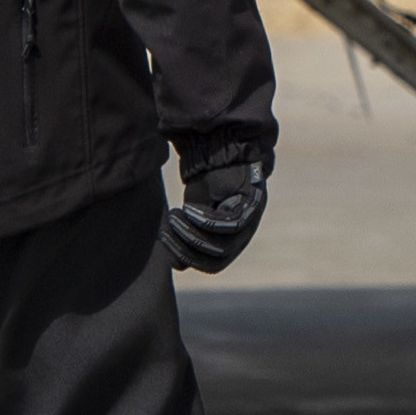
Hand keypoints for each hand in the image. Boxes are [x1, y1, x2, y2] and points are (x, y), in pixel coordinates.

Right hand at [163, 140, 269, 273]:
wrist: (225, 149)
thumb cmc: (208, 183)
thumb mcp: (193, 212)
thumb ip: (188, 236)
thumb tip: (178, 264)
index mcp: (232, 242)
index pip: (212, 265)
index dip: (186, 258)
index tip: (164, 240)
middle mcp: (244, 236)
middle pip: (218, 259)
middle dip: (186, 249)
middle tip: (164, 231)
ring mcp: (251, 221)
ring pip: (223, 246)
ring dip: (192, 235)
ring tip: (173, 217)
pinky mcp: (252, 205)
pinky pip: (230, 224)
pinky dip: (206, 220)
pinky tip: (188, 208)